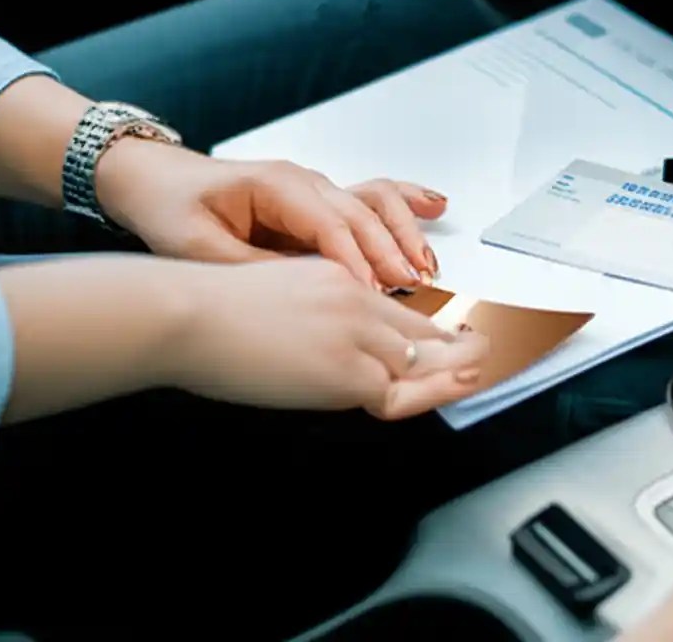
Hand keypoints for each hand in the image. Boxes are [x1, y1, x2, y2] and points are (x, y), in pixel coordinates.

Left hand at [96, 141, 447, 287]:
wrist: (154, 183)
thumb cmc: (172, 206)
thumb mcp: (199, 248)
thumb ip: (253, 269)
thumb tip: (302, 291)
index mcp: (275, 184)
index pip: (329, 223)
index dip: (354, 260)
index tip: (371, 292)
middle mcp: (304, 183)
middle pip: (362, 213)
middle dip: (390, 252)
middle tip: (412, 287)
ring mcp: (315, 192)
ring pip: (375, 202)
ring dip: (404, 232)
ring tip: (426, 265)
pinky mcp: (317, 207)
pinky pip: (371, 200)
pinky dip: (405, 205)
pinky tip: (435, 207)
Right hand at [161, 257, 485, 418]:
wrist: (189, 314)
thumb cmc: (210, 313)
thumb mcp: (275, 298)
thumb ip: (311, 318)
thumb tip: (322, 350)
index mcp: (335, 276)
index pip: (396, 307)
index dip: (429, 326)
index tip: (451, 335)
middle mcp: (355, 298)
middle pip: (420, 330)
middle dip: (455, 347)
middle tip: (483, 356)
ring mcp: (355, 332)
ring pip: (418, 360)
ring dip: (450, 373)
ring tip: (480, 375)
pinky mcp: (348, 368)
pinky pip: (400, 392)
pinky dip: (428, 395)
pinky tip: (452, 394)